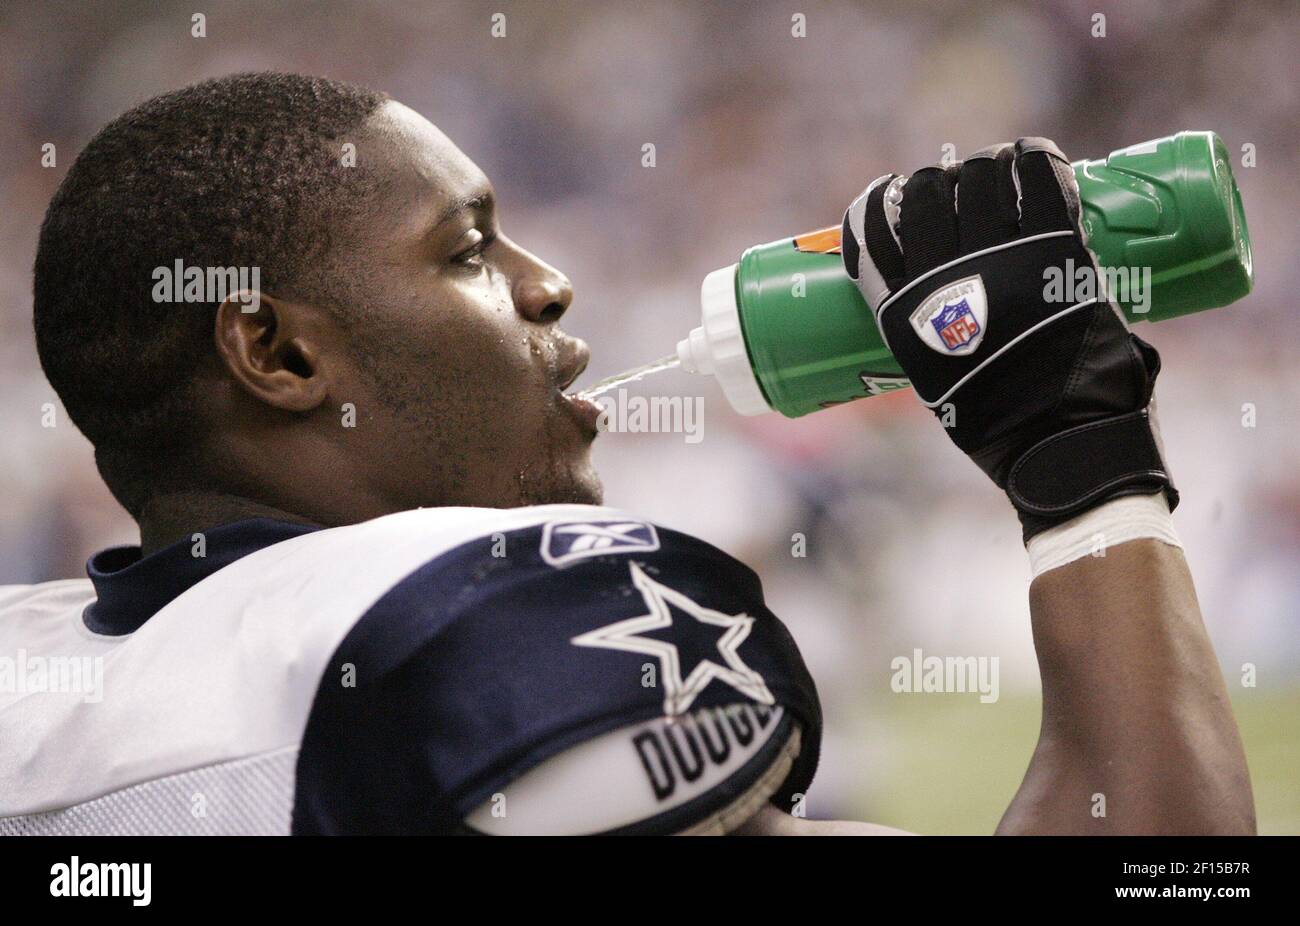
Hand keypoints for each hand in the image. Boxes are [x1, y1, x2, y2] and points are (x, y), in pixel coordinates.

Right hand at [841, 138, 1176, 539]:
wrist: (1063, 442)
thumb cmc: (1000, 422)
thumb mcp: (934, 377)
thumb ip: (929, 331)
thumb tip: (938, 290)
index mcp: (906, 312)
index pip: (873, 228)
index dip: (880, 201)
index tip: (894, 196)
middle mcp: (943, 279)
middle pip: (926, 193)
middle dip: (937, 181)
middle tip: (959, 188)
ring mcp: (1000, 260)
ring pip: (979, 176)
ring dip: (985, 165)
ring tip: (998, 170)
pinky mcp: (1056, 250)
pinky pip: (1039, 176)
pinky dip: (1034, 156)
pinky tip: (1031, 156)